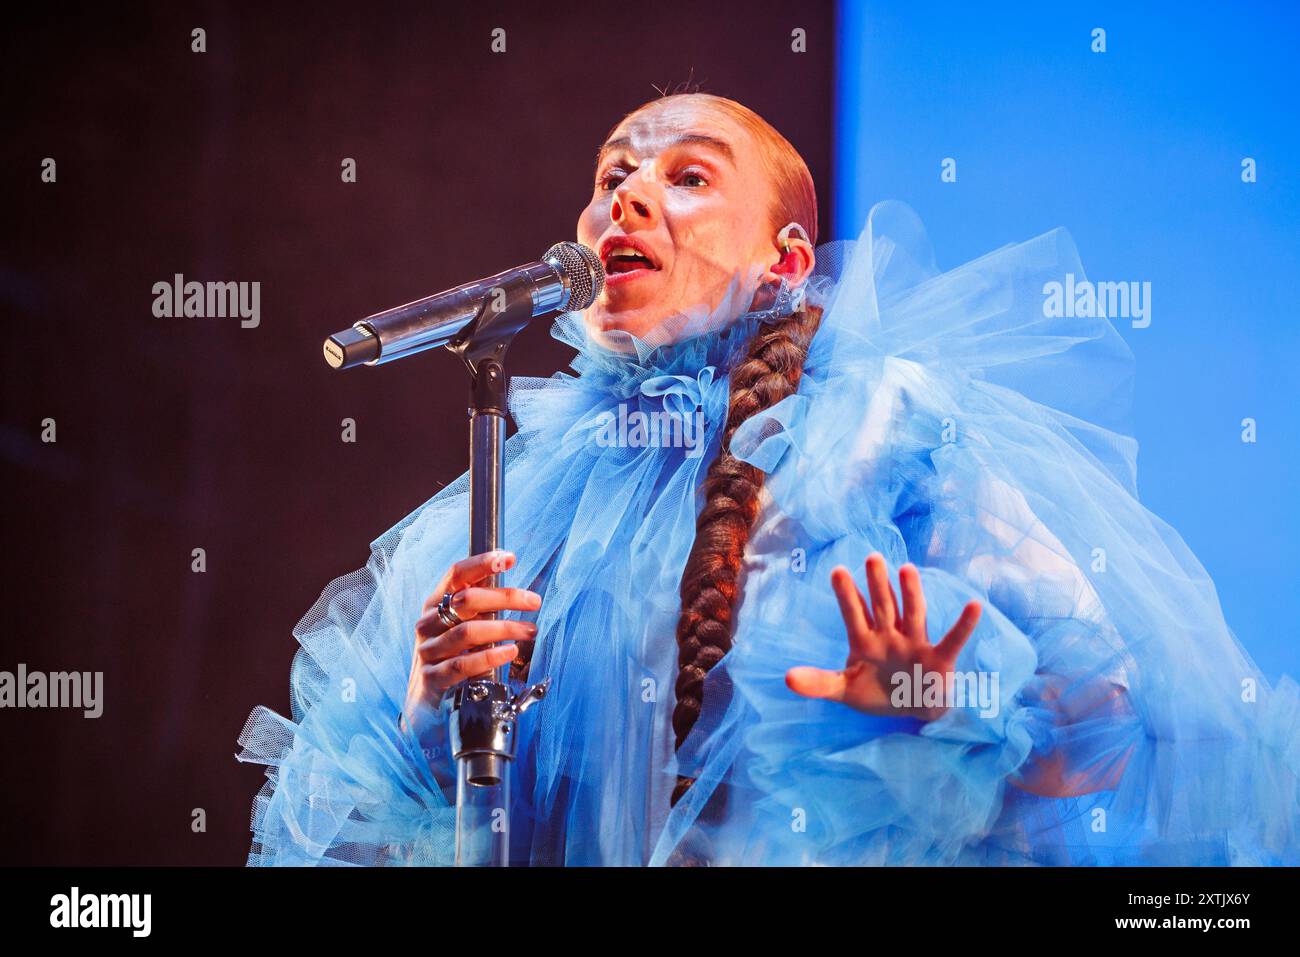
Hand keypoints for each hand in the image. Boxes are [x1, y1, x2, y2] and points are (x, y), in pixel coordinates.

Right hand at [400, 550, 540, 739]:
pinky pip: (462, 664)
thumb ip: (480, 606)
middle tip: (534, 601)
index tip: (509, 558)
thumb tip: (509, 578)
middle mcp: (428, 623)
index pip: (456, 575)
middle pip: (467, 600)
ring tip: (529, 630)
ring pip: (468, 632)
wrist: (425, 707)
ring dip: (504, 628)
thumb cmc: (450, 659)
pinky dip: (489, 657)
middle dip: (505, 597)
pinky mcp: (432, 678)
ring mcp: (428, 650)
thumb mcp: (463, 628)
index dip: (482, 563)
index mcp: (435, 604)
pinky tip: (510, 653)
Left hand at [786, 553, 981, 720]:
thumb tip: (786, 678)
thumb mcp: (845, 690)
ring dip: (911, 594)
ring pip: (913, 614)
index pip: (854, 614)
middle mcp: (891, 635)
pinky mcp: (939, 659)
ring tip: (908, 569)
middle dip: (877, 584)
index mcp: (865, 641)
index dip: (847, 594)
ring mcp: (916, 644)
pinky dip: (964, 624)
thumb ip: (819, 682)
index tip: (837, 570)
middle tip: (872, 557)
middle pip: (883, 605)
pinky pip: (952, 639)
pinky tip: (974, 605)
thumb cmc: (878, 693)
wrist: (912, 713)